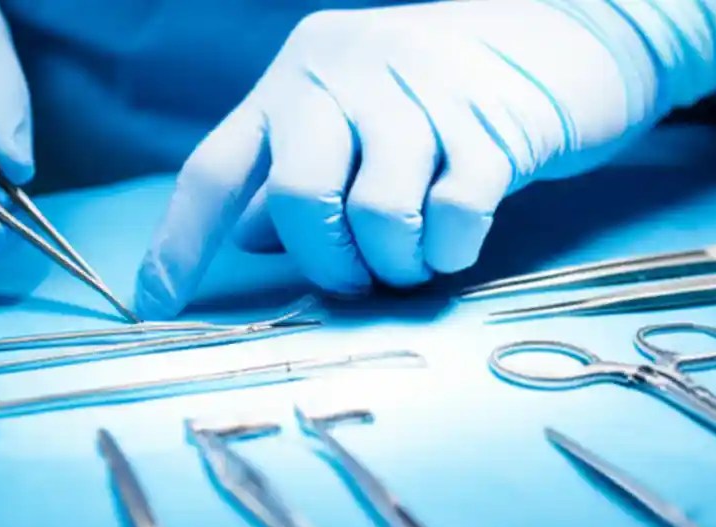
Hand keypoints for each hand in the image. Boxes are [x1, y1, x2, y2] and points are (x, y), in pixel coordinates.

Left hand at [136, 0, 715, 316]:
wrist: (561, 32)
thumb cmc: (439, 93)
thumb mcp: (355, 119)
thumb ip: (297, 172)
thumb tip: (250, 237)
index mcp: (294, 79)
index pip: (216, 170)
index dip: (180, 244)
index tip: (154, 306)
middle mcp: (342, 74)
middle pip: (301, 200)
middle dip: (328, 265)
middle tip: (357, 278)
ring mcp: (419, 91)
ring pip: (380, 215)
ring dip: (396, 264)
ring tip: (416, 258)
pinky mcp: (491, 117)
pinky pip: (453, 212)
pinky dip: (450, 250)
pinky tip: (456, 242)